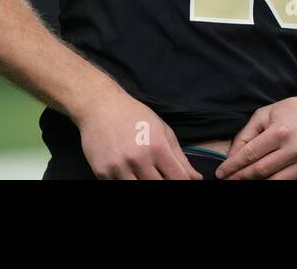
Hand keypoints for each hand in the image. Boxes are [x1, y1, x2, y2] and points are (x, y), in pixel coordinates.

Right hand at [74, 89, 202, 179]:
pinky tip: (127, 171)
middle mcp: (138, 159)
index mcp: (157, 146)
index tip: (181, 181)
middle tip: (160, 174)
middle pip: (159, 187)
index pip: (178, 178)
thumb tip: (196, 178)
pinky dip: (126, 181)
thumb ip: (180, 157)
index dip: (183, 183)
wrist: (100, 106)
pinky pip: (118, 187)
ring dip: (143, 183)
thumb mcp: (163, 131)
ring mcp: (119, 167)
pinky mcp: (102, 172)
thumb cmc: (134, 116)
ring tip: (143, 171)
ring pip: (138, 190)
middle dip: (163, 183)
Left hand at [215, 89, 296, 179]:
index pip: (250, 155)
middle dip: (240, 178)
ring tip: (246, 181)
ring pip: (275, 183)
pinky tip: (268, 180)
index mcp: (281, 132)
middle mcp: (295, 149)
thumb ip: (248, 133)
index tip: (222, 173)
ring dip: (257, 184)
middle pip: (260, 172)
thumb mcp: (268, 112)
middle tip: (229, 180)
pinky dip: (277, 184)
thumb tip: (233, 154)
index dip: (232, 166)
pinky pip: (292, 185)